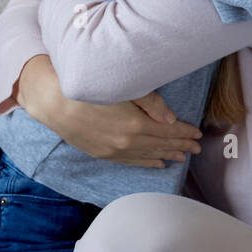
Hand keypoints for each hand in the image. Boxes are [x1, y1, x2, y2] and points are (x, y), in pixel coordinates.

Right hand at [15, 55, 202, 167]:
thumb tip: (171, 119)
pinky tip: (156, 163)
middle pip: (161, 144)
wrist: (53, 101)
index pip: (168, 131)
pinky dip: (146, 163)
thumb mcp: (123, 88)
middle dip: (181, 145)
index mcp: (135, 125)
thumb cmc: (89, 88)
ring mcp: (113, 150)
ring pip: (147, 155)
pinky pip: (131, 161)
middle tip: (197, 148)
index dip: (185, 133)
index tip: (198, 134)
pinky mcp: (102, 153)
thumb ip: (150, 102)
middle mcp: (127, 142)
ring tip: (181, 156)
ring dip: (166, 155)